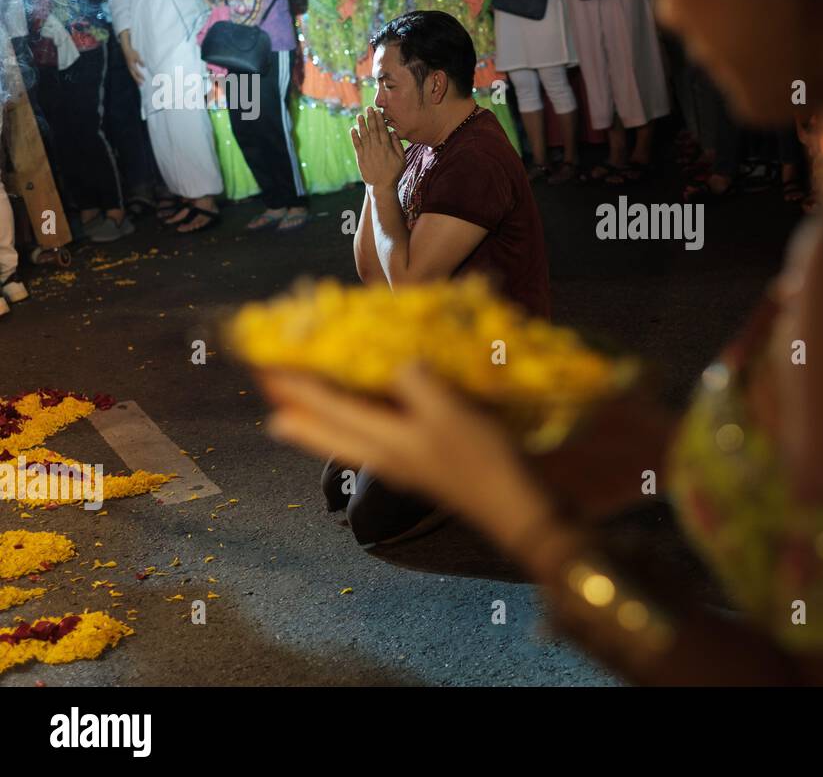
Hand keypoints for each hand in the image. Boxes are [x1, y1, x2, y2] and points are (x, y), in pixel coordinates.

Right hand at [120, 42, 145, 86]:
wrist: (125, 50)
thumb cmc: (132, 52)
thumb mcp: (137, 56)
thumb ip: (140, 61)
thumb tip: (143, 66)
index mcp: (131, 65)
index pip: (136, 72)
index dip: (140, 75)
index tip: (144, 79)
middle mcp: (129, 67)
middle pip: (133, 75)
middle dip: (137, 80)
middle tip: (141, 84)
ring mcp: (128, 67)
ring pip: (132, 75)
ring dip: (135, 80)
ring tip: (139, 85)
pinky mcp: (128, 67)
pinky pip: (131, 73)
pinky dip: (134, 77)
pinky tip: (136, 80)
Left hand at [262, 364, 557, 552]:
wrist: (514, 506)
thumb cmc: (483, 461)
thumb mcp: (451, 414)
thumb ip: (417, 382)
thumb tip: (394, 359)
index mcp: (386, 441)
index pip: (331, 407)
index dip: (300, 384)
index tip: (266, 361)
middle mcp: (383, 454)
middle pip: (326, 429)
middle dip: (295, 406)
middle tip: (265, 382)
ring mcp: (399, 463)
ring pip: (342, 439)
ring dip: (314, 421)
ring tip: (286, 412)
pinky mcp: (417, 465)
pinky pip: (365, 442)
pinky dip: (345, 429)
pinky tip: (354, 420)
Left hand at [350, 105, 405, 188]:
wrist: (381, 185)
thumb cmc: (394, 173)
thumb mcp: (402, 159)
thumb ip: (398, 145)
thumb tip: (393, 132)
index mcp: (387, 146)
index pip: (382, 129)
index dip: (379, 119)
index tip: (378, 111)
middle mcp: (376, 147)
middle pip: (372, 129)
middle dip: (370, 118)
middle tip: (368, 108)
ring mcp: (367, 152)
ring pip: (364, 135)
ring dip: (361, 124)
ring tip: (359, 116)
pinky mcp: (361, 157)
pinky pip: (356, 144)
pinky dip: (354, 137)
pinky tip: (352, 129)